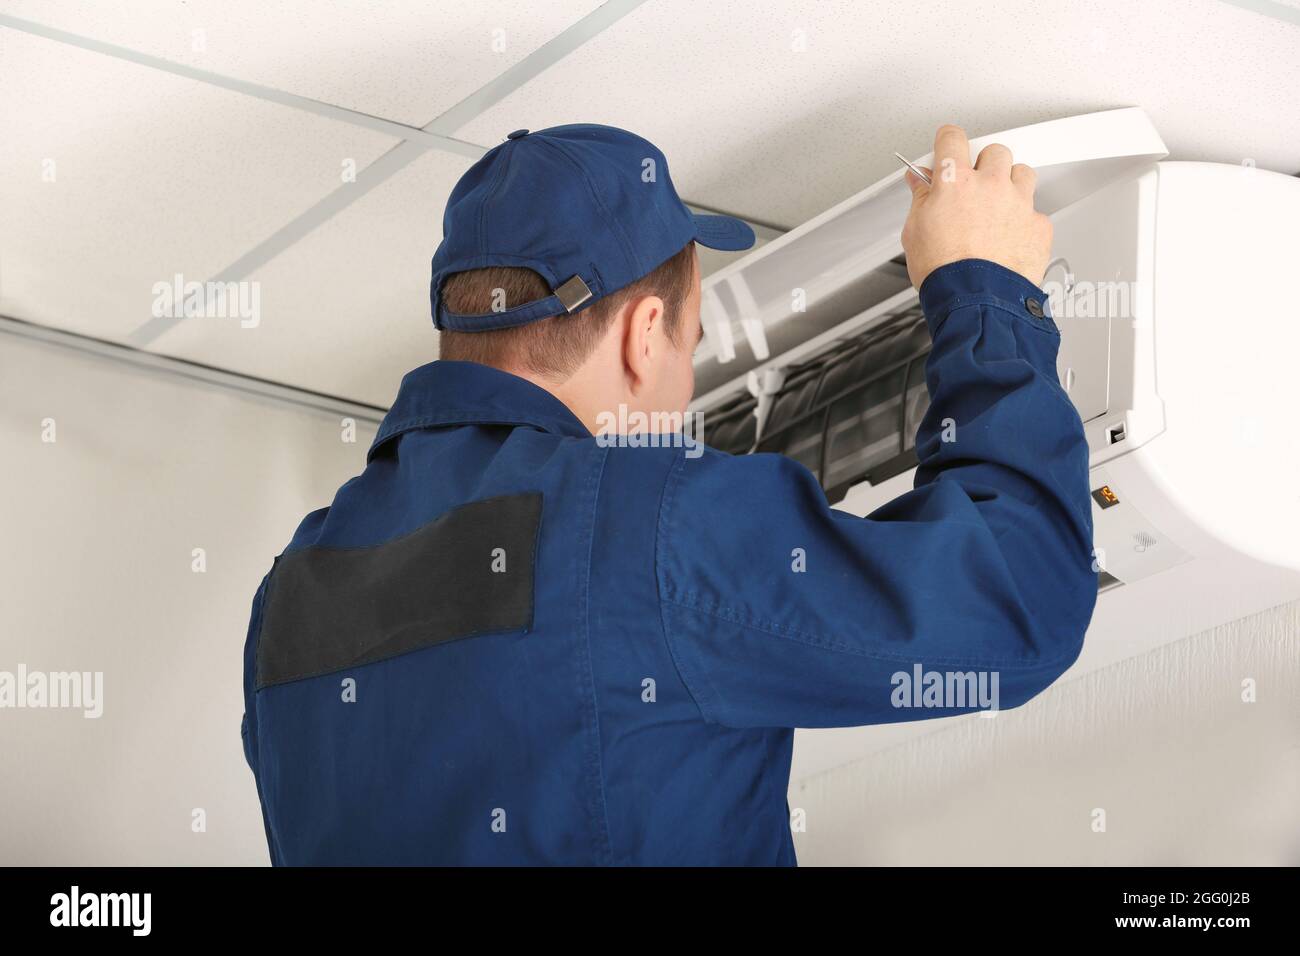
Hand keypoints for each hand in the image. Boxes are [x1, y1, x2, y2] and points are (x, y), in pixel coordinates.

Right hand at [900, 125, 1051, 288]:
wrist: (976, 300)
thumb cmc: (944, 271)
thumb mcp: (914, 231)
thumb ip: (920, 199)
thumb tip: (919, 185)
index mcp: (955, 182)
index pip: (952, 139)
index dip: (948, 141)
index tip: (948, 146)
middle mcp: (990, 185)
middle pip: (994, 151)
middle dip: (984, 165)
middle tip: (974, 185)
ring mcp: (1018, 202)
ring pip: (1022, 173)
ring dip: (1011, 184)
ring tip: (997, 208)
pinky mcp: (1038, 224)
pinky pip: (1036, 211)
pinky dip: (1024, 220)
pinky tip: (1010, 237)